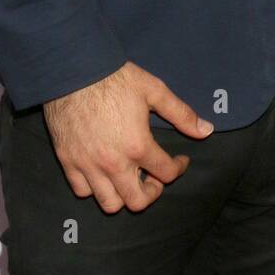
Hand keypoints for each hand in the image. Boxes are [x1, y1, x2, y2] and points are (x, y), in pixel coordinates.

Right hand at [43, 62, 214, 213]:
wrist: (74, 71)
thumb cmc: (115, 78)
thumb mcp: (154, 90)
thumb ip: (181, 114)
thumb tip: (206, 130)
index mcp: (138, 146)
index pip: (166, 173)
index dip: (179, 167)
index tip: (179, 160)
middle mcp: (113, 163)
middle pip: (138, 201)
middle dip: (153, 192)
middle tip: (155, 177)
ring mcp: (88, 166)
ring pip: (110, 204)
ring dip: (124, 196)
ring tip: (130, 178)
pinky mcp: (68, 162)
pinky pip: (83, 191)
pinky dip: (95, 188)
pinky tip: (103, 173)